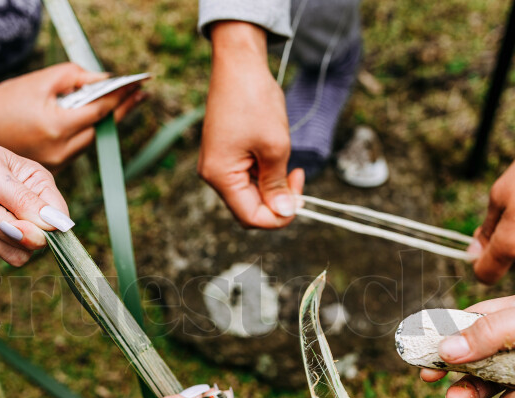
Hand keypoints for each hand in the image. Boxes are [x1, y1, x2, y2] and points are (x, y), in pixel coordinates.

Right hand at [0, 63, 144, 169]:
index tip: (138, 86)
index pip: (100, 111)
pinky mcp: (51, 167)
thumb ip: (76, 79)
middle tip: (136, 94)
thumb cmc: (4, 100)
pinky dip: (84, 132)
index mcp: (57, 126)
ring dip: (100, 122)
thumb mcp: (40, 81)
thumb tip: (105, 81)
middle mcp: (59, 150)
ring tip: (117, 103)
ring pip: (89, 141)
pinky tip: (89, 118)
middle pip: (99, 129)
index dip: (122, 97)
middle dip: (117, 110)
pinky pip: (76, 148)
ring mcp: (55, 162)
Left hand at [0, 104, 72, 265]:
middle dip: (8, 227)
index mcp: (36, 185)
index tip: (20, 219)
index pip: (58, 218)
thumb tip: (58, 224)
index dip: (44, 226)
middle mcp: (26, 209)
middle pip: (38, 241)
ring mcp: (6, 228)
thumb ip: (23, 199)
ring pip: (17, 254)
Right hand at [198, 21, 304, 228]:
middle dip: (277, 200)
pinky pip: (247, 175)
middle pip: (249, 208)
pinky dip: (265, 171)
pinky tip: (275, 150)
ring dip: (272, 183)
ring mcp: (218, 164)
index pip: (251, 217)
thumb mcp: (275, 147)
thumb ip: (277, 184)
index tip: (300, 197)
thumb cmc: (255, 101)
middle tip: (298, 176)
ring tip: (286, 157)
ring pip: (250, 192)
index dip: (279, 216)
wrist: (239, 63)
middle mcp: (214, 175)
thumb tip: (283, 212)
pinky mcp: (225, 154)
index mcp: (221, 177)